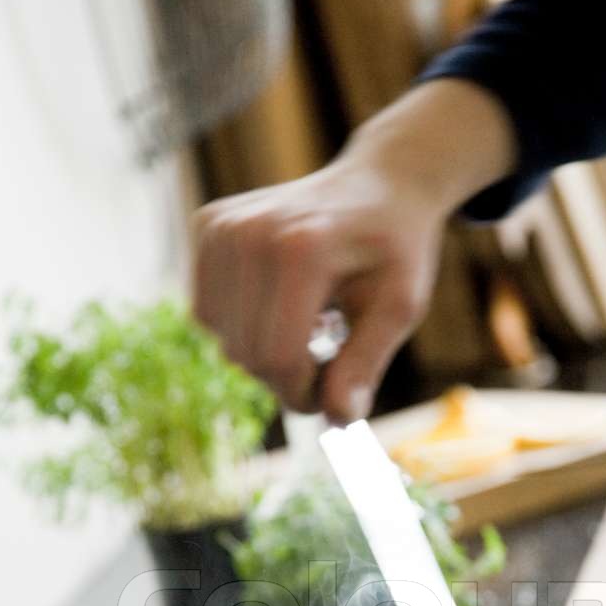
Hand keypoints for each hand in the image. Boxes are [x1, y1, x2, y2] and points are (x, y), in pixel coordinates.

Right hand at [191, 80, 514, 421]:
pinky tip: (281, 304)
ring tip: (309, 325)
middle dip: (287, 377)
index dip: (305, 394)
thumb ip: (365, 364)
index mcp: (302, 249)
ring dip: (264, 351)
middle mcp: (250, 231)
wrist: (381, 184)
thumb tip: (337, 421)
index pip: (277, 358)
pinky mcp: (208, 224)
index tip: (336, 396)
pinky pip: (206, 310)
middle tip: (328, 362)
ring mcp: (222, 223)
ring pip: (222, 338)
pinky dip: (241, 324)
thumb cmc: (396, 250)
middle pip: (246, 353)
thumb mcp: (399, 308)